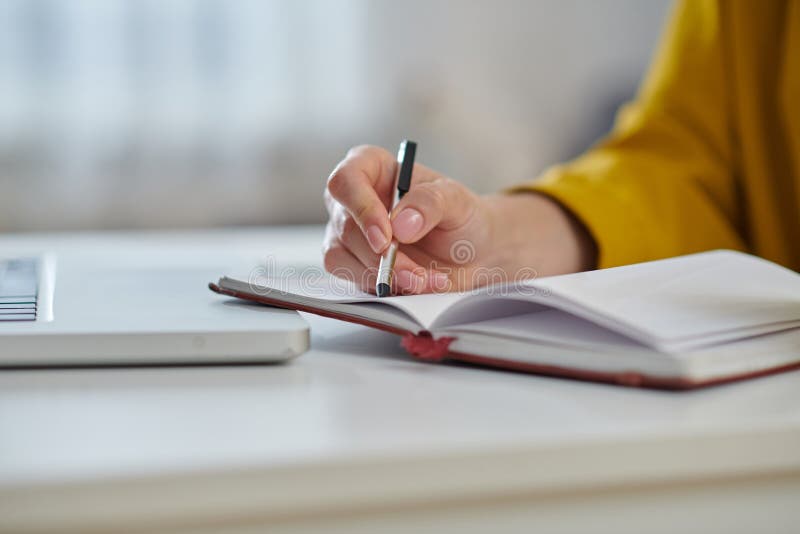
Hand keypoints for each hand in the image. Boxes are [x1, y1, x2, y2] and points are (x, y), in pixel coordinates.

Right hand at [323, 145, 595, 293]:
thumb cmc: (473, 221)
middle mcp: (358, 205)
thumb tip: (402, 221)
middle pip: (339, 224)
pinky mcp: (363, 272)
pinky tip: (420, 288)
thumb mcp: (462, 204)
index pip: (345, 180)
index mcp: (374, 173)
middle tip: (415, 272)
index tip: (388, 234)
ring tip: (426, 282)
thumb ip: (432, 205)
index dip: (359, 207)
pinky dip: (383, 290)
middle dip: (378, 253)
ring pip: (340, 257)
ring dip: (381, 276)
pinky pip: (355, 283)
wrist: (487, 257)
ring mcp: (356, 241)